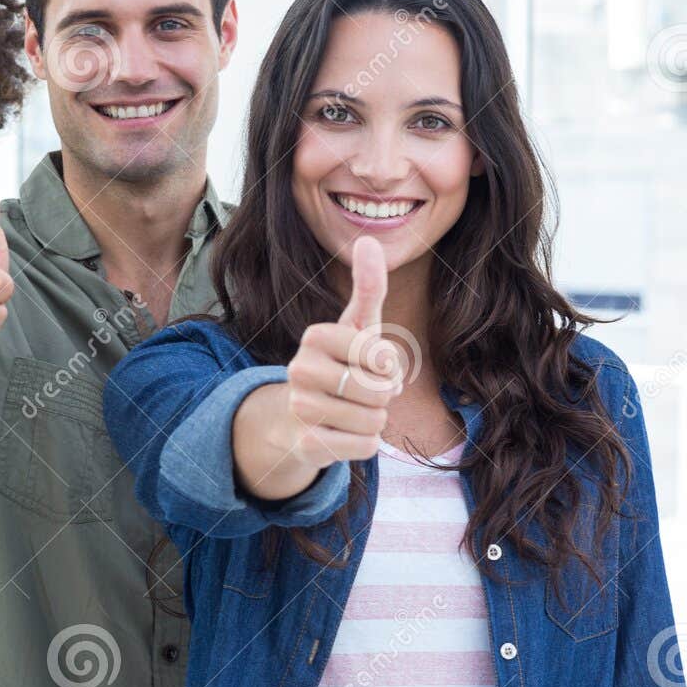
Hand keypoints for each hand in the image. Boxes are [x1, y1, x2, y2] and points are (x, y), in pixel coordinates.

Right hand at [279, 235, 401, 470]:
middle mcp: (298, 368)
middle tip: (361, 391)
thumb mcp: (358, 325)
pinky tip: (341, 433)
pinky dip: (364, 443)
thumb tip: (370, 239)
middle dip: (382, 395)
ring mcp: (298, 407)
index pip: (381, 355)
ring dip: (373, 419)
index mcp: (315, 336)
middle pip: (378, 390)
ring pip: (373, 420)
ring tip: (350, 411)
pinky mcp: (304, 444)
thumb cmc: (341, 364)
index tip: (369, 363)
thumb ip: (368, 285)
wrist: (301, 415)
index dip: (388, 365)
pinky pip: (364, 447)